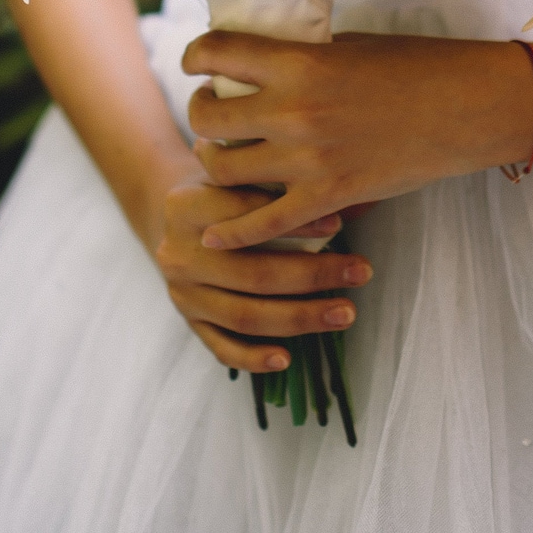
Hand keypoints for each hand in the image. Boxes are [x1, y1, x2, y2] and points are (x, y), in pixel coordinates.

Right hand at [154, 170, 372, 372]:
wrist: (171, 216)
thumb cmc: (222, 189)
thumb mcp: (237, 173)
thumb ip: (273, 186)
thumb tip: (340, 199)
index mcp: (188, 206)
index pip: (247, 216)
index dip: (294, 223)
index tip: (339, 224)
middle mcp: (178, 253)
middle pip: (253, 273)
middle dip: (312, 277)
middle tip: (361, 272)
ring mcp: (182, 292)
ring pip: (244, 315)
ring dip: (299, 318)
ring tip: (345, 313)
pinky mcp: (189, 321)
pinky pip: (221, 348)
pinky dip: (253, 357)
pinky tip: (287, 358)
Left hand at [182, 32, 532, 248]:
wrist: (467, 107)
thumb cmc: (415, 66)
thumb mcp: (348, 46)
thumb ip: (299, 56)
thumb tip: (257, 62)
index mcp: (298, 61)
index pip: (215, 53)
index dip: (195, 55)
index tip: (197, 61)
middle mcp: (293, 110)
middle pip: (208, 118)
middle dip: (201, 112)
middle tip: (211, 109)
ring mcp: (307, 160)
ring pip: (223, 169)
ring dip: (214, 160)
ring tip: (223, 154)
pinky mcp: (327, 198)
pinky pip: (262, 224)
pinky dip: (233, 232)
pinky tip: (215, 234)